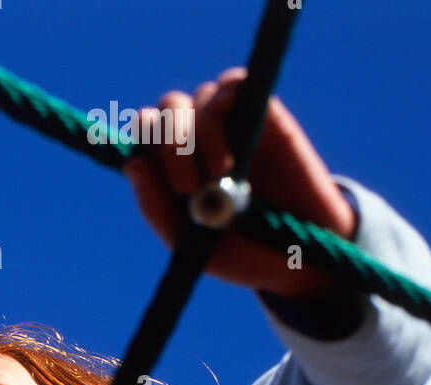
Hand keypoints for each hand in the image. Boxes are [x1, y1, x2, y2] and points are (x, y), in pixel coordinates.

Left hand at [123, 68, 357, 299]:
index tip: (161, 180)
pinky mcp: (263, 113)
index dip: (143, 142)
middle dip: (170, 144)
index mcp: (172, 168)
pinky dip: (224, 102)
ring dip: (200, 134)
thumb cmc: (240, 252)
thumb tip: (133, 164)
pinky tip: (232, 144)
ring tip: (221, 174)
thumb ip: (156, 209)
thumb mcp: (189, 244)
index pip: (144, 131)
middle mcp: (198, 140)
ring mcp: (231, 123)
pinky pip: (233, 84)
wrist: (297, 256)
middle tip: (188, 186)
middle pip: (166, 107)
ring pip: (198, 98)